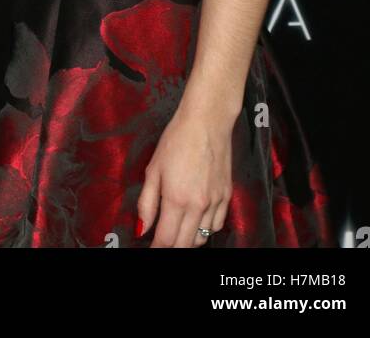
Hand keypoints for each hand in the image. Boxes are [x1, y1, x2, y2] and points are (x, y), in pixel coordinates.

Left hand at [137, 104, 232, 247]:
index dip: (156, 248)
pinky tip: (197, 222)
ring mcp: (215, 202)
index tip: (151, 248)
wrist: (207, 122)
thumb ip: (147, 202)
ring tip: (178, 232)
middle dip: (171, 247)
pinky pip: (217, 225)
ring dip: (188, 240)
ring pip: (202, 238)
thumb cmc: (177, 139)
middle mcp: (198, 206)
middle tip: (162, 241)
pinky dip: (205, 230)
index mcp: (176, 199)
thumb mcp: (153, 168)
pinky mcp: (226, 196)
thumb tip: (142, 229)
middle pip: (184, 244)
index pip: (166, 239)